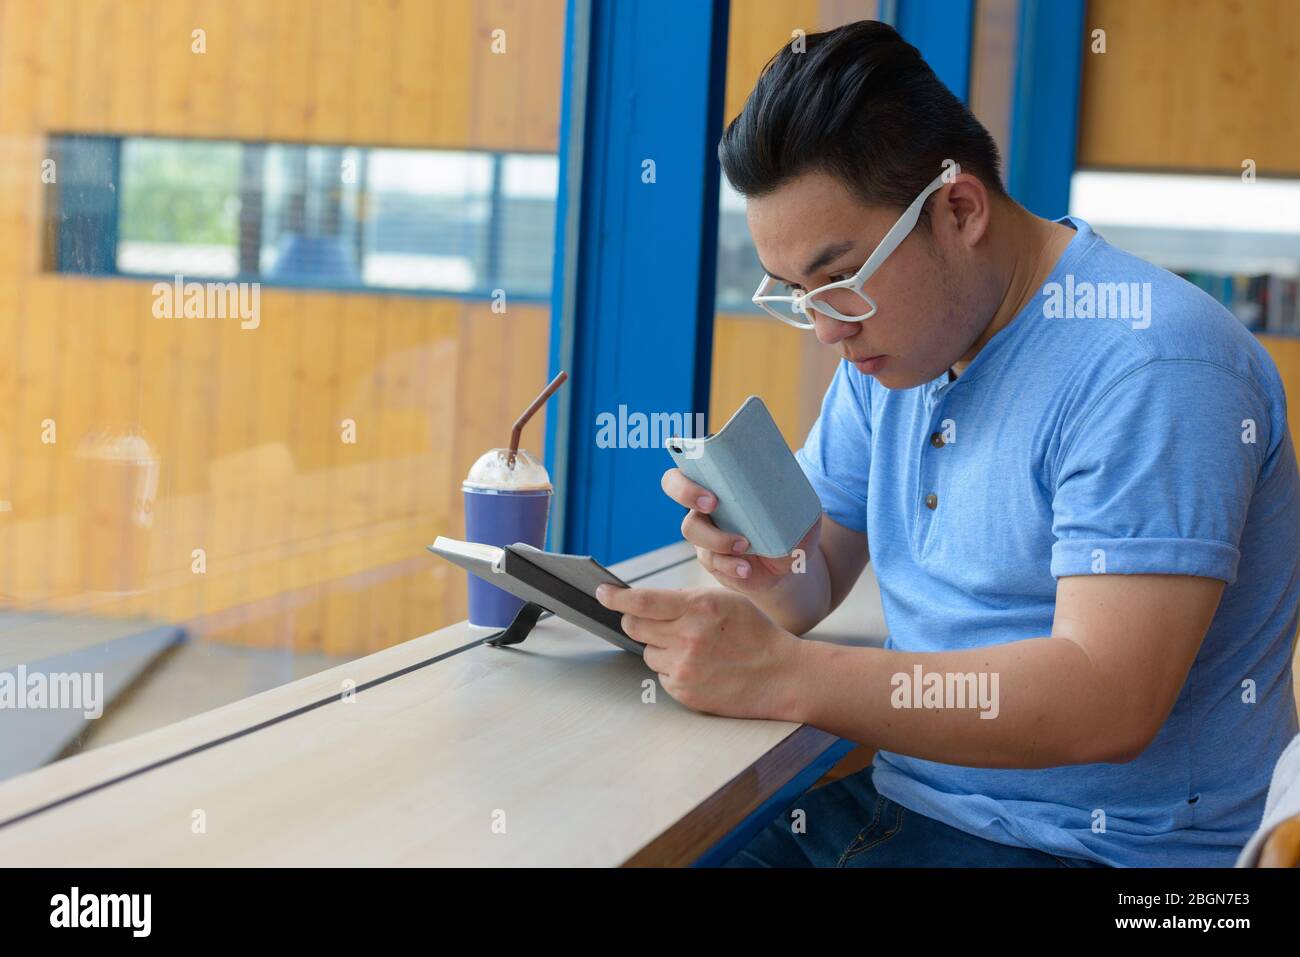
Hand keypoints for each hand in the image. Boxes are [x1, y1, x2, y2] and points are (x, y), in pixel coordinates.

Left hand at [595, 583, 802, 719]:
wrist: (780, 675)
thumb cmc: (754, 633)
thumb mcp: (724, 601)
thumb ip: (685, 600)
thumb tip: (645, 602)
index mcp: (698, 607)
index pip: (642, 601)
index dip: (616, 597)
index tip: (602, 593)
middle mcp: (688, 636)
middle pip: (635, 627)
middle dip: (635, 622)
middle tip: (649, 622)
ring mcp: (684, 667)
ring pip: (648, 652)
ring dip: (660, 648)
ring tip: (694, 649)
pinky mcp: (684, 691)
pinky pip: (661, 675)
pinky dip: (673, 669)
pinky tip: (700, 667)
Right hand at [661, 467, 821, 596]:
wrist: (788, 562)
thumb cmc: (789, 525)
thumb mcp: (798, 509)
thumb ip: (797, 498)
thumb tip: (794, 489)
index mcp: (722, 481)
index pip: (690, 466)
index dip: (688, 476)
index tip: (712, 490)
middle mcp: (706, 502)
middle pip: (676, 489)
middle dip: (688, 494)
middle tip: (714, 505)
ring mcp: (705, 531)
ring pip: (693, 531)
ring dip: (717, 538)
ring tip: (744, 546)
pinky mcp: (712, 559)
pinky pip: (712, 560)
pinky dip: (730, 566)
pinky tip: (747, 569)